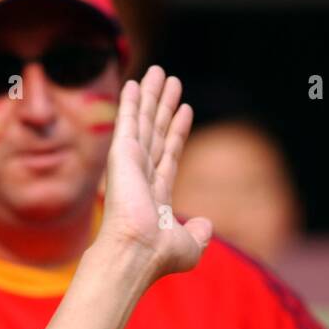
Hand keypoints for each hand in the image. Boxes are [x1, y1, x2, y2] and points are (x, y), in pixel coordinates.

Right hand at [97, 66, 211, 277]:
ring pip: (144, 121)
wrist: (137, 251)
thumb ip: (199, 233)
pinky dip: (131, 102)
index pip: (169, 155)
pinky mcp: (122, 153)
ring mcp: (130, 163)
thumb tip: (206, 225)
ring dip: (150, 96)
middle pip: (155, 132)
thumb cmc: (159, 256)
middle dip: (162, 106)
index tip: (184, 111)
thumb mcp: (189, 246)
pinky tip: (135, 83)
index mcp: (155, 195)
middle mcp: (141, 176)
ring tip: (159, 72)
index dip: (177, 132)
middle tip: (170, 80)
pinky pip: (129, 121)